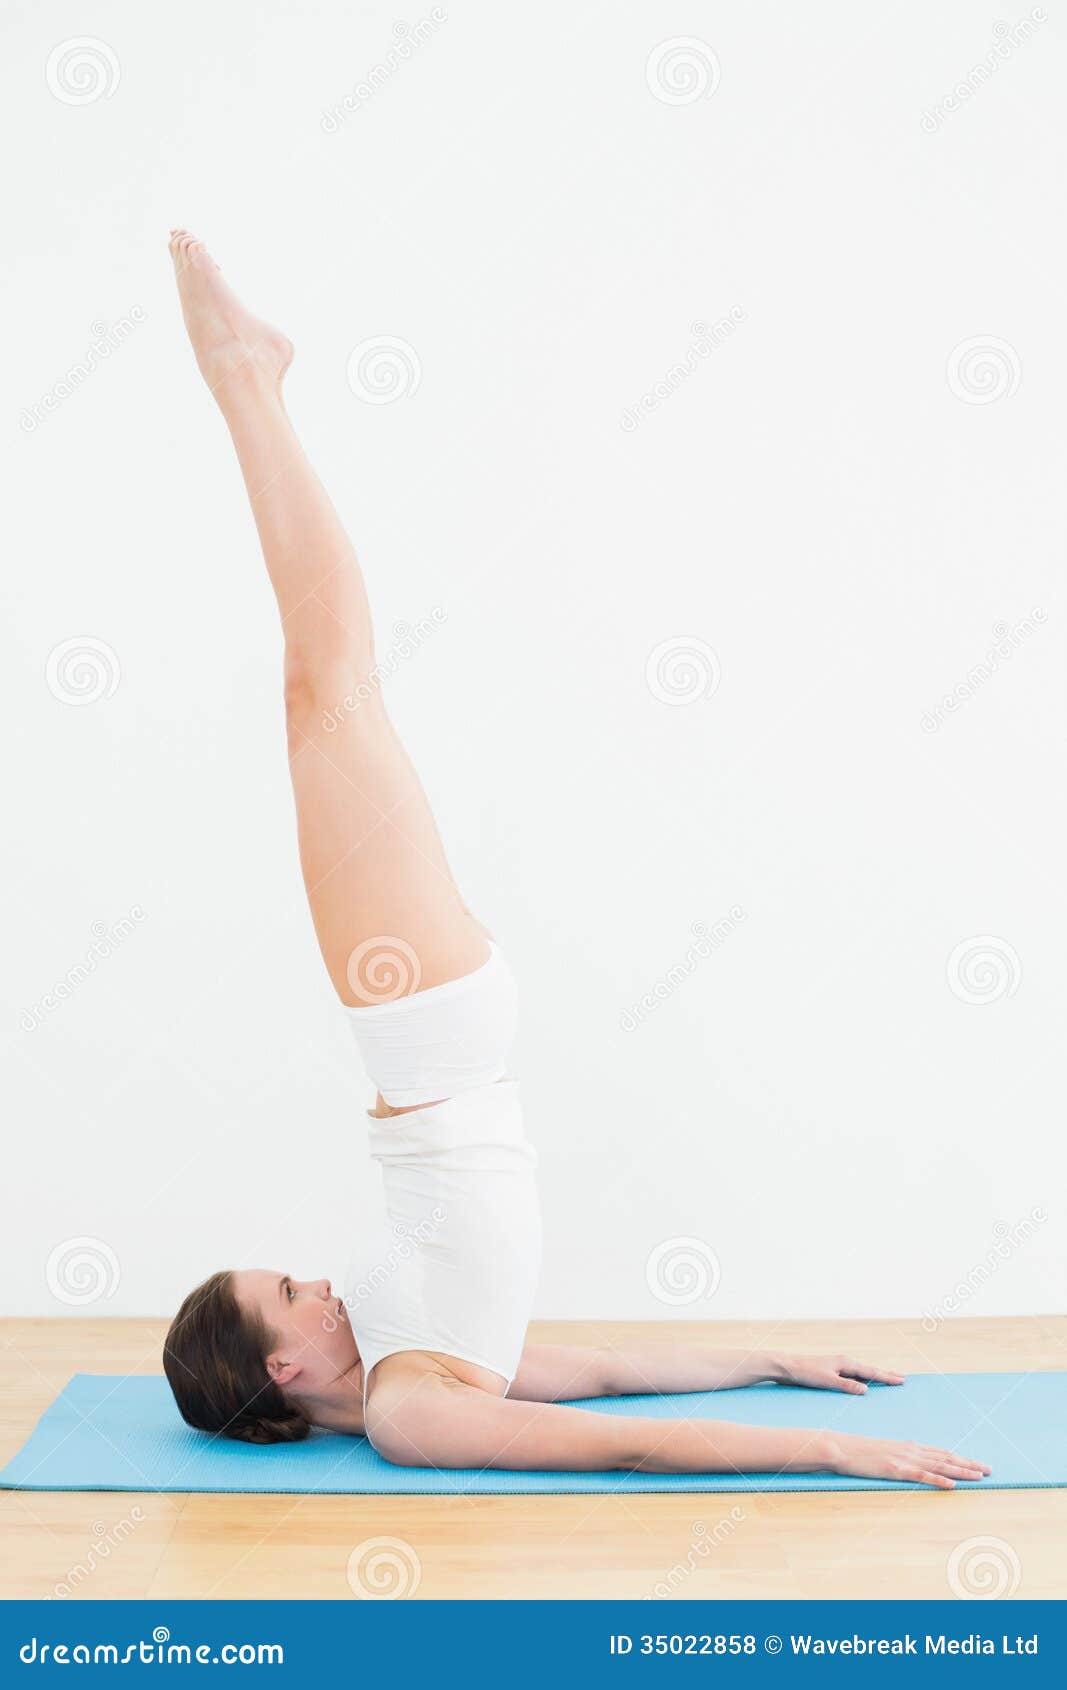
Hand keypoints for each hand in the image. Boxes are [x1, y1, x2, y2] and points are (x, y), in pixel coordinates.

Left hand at [778, 1353, 905, 1393]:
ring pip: (862, 1372)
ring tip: (888, 1378)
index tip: (902, 1380)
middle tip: (902, 1378)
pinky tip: (864, 1382)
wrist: (787, 1366)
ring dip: (876, 1376)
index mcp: (846, 1363)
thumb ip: (847, 1386)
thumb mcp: (828, 1381)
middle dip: (886, 1374)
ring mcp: (838, 1365)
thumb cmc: (806, 1373)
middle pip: (869, 1370)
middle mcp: (844, 1362)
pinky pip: (853, 1374)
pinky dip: (863, 1378)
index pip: (871, 1372)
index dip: (887, 1377)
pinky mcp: (832, 1370)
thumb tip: (866, 1390)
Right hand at [822, 1430, 990, 1489]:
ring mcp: (904, 1459)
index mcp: (908, 1446)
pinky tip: (952, 1485)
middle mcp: (911, 1450)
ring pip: (940, 1465)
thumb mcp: (882, 1452)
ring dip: (962, 1471)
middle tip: (990, 1469)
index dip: (961, 1458)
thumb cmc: (858, 1451)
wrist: (840, 1446)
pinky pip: (922, 1475)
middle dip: (969, 1464)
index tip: (977, 1463)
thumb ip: (897, 1457)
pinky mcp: (896, 1469)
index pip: (941, 1452)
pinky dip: (939, 1479)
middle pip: (946, 1457)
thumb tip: (909, 1464)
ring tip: (980, 1475)